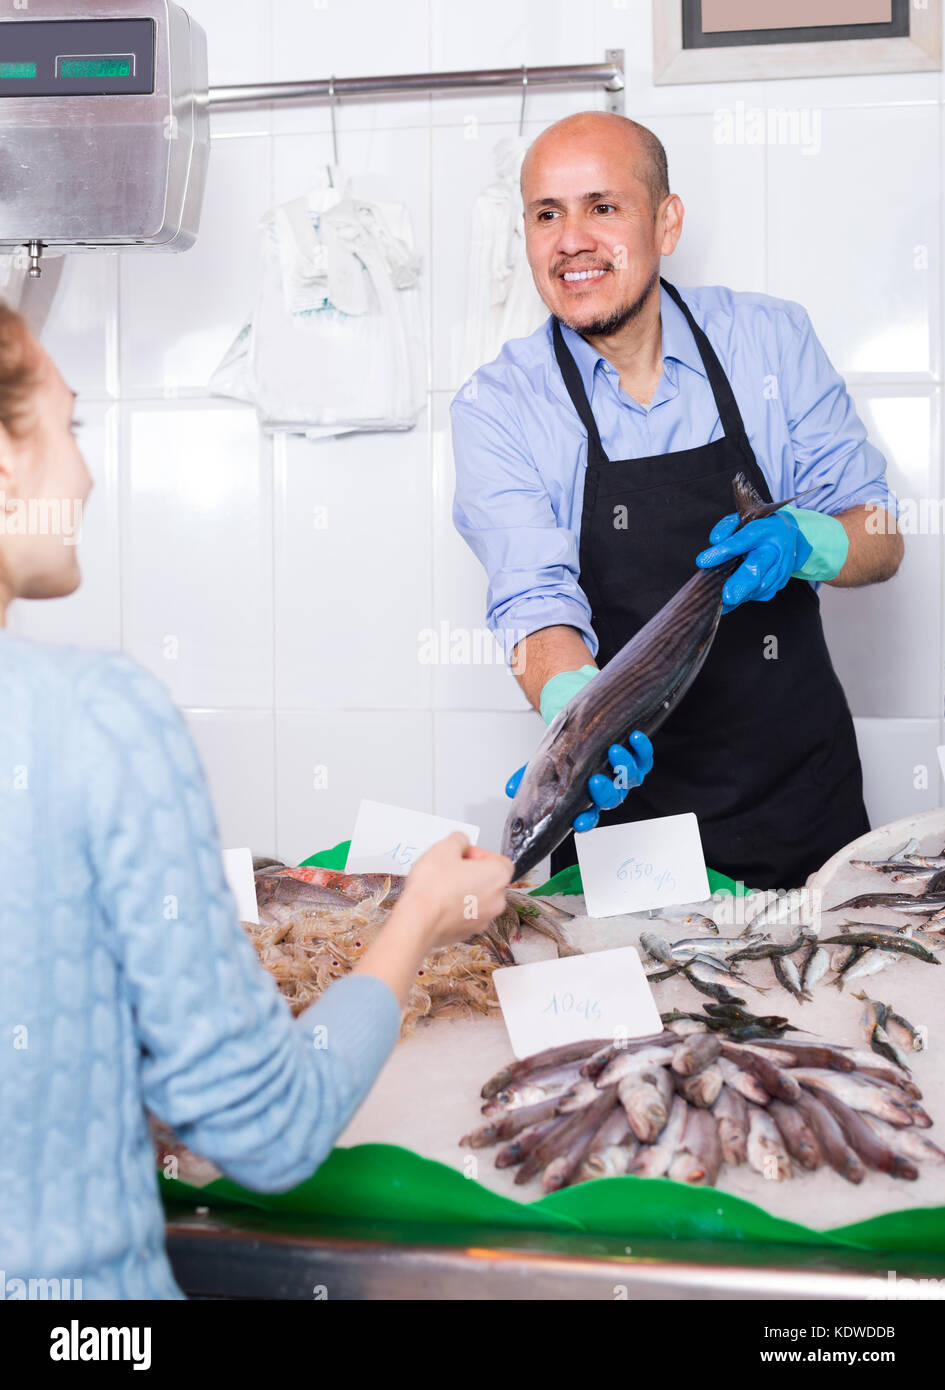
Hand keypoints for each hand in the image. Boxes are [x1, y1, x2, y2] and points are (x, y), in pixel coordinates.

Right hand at [396, 832, 512, 949]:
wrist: (418, 922)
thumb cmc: (433, 888)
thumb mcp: (444, 847)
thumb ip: (459, 840)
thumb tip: (461, 842)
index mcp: (498, 876)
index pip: (500, 860)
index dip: (481, 854)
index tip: (464, 854)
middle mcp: (497, 900)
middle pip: (489, 880)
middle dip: (471, 872)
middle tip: (450, 867)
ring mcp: (483, 919)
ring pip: (478, 899)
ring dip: (464, 890)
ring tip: (441, 885)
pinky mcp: (468, 932)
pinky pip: (466, 914)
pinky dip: (456, 907)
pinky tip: (438, 901)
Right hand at [506, 730, 653, 834]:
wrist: (582, 718)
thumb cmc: (565, 743)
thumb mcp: (544, 759)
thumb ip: (529, 775)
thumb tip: (511, 790)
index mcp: (586, 796)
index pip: (588, 816)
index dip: (586, 821)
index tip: (580, 821)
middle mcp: (607, 787)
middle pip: (611, 799)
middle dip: (605, 793)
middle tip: (596, 780)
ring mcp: (623, 772)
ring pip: (630, 779)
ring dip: (624, 767)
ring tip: (615, 750)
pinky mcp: (637, 755)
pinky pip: (645, 757)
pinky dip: (642, 749)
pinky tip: (634, 738)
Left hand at [695, 511, 811, 612]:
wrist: (787, 536)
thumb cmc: (759, 529)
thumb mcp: (742, 520)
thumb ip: (726, 528)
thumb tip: (715, 540)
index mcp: (764, 531)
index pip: (742, 541)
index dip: (722, 551)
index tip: (703, 561)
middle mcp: (775, 550)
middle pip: (757, 569)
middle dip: (740, 584)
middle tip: (726, 596)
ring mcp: (780, 568)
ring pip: (760, 586)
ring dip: (740, 595)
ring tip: (723, 599)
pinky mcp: (780, 583)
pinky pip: (761, 594)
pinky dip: (746, 597)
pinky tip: (736, 596)